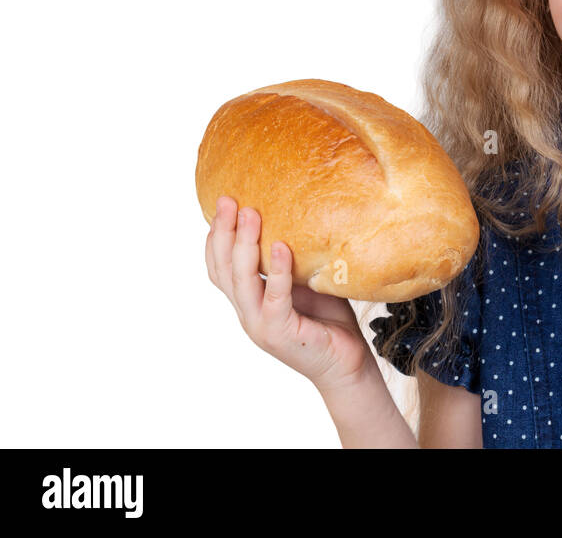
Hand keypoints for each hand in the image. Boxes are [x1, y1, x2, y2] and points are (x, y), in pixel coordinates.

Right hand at [205, 195, 376, 391]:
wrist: (347, 362)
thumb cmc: (329, 319)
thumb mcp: (306, 281)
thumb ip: (293, 258)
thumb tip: (297, 216)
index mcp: (250, 300)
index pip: (219, 266)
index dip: (215, 237)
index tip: (222, 204)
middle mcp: (247, 312)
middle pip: (223, 269)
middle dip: (222, 232)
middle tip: (227, 200)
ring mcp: (259, 324)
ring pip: (241, 281)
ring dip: (244, 245)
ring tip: (251, 214)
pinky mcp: (280, 333)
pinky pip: (275, 298)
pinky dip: (278, 272)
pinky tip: (281, 247)